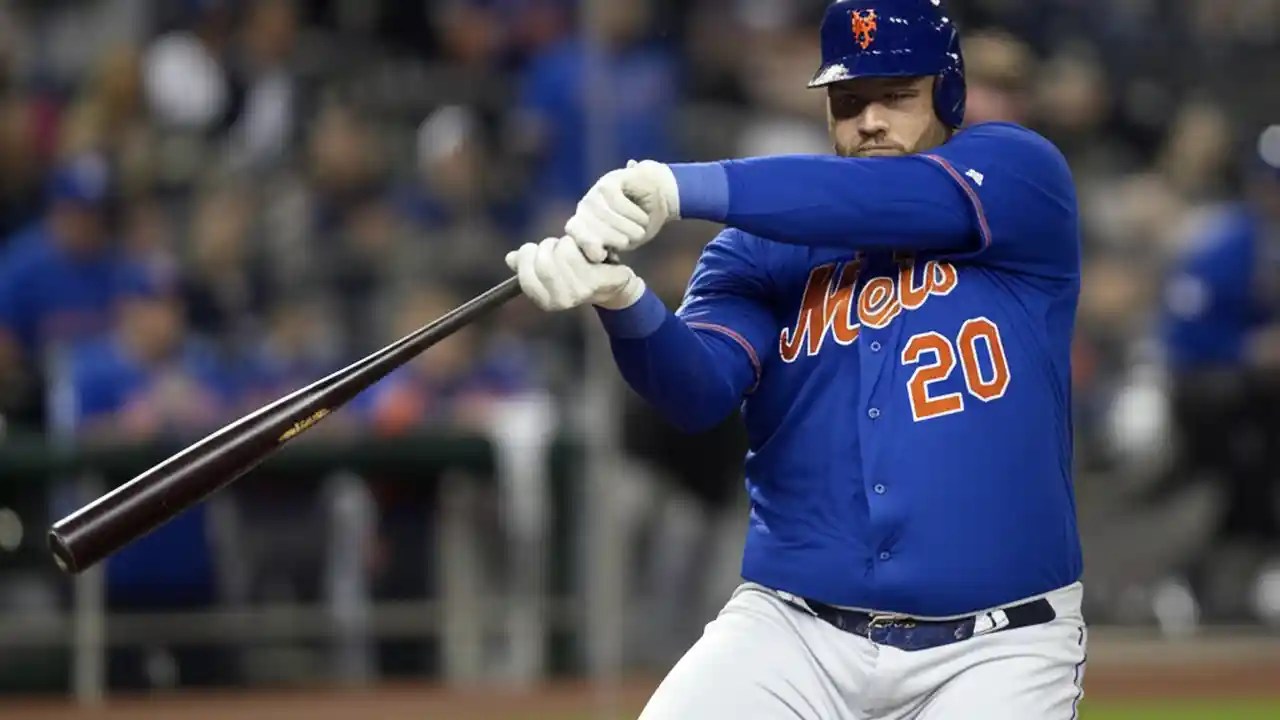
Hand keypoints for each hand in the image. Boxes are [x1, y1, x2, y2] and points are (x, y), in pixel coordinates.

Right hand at [505, 236, 645, 310]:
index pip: (524, 273)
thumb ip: (529, 264)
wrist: (614, 283)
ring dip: (567, 242)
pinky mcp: (595, 281)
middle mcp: (561, 301)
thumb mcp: (552, 268)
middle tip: (559, 246)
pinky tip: (589, 249)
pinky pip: (578, 251)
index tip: (537, 248)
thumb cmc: (578, 272)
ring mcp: (578, 292)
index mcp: (545, 301)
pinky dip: (581, 243)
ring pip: (562, 253)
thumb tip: (510, 258)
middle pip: (543, 261)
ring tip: (575, 248)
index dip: (528, 255)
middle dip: (548, 246)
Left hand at [565, 160, 678, 259]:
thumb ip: (610, 249)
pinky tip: (642, 218)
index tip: (601, 255)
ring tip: (639, 229)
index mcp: (582, 225)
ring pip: (610, 220)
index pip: (573, 231)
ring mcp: (595, 193)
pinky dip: (636, 216)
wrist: (658, 196)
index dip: (586, 244)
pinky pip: (620, 206)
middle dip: (617, 240)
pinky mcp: (610, 181)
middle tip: (628, 240)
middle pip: (595, 231)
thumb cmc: (638, 225)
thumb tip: (599, 255)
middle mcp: (584, 207)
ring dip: (631, 229)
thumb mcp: (624, 243)